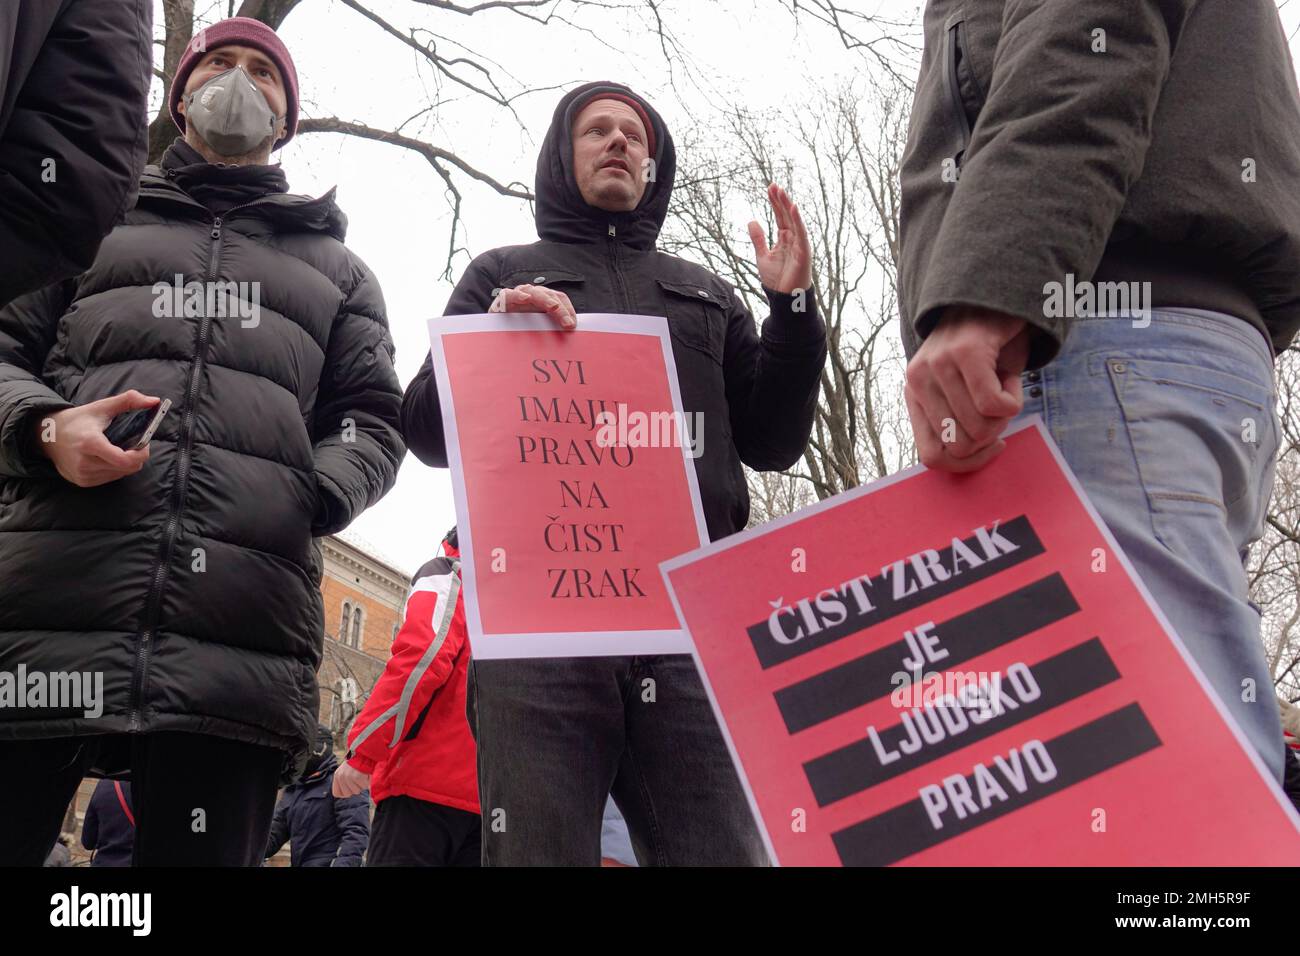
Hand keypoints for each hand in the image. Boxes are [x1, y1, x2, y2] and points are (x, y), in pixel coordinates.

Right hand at [35, 389, 158, 487]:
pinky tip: (108, 458)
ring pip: (121, 474)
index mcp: (90, 443)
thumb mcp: (102, 406)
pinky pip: (110, 479)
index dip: (141, 454)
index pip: (125, 460)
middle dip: (137, 456)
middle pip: (127, 468)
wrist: (48, 435)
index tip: (144, 443)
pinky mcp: (82, 482)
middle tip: (135, 444)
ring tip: (119, 449)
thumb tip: (155, 401)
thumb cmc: (79, 420)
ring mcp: (82, 475)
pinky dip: (115, 469)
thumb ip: (129, 400)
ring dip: (126, 464)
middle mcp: (84, 462)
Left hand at [332, 760, 369, 797]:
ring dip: (361, 785)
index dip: (344, 793)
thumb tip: (349, 793)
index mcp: (337, 775)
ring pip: (356, 791)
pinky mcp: (357, 777)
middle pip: (347, 794)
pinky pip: (363, 786)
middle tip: (358, 780)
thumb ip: (344, 782)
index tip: (350, 788)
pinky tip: (366, 775)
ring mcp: (348, 777)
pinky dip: (367, 782)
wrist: (365, 752)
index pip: (336, 793)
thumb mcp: (346, 771)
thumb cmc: (357, 763)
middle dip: (354, 789)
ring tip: (362, 775)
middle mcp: (340, 777)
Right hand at [489, 284, 576, 329]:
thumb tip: (569, 333)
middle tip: (568, 324)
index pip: (560, 298)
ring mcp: (519, 294)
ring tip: (554, 307)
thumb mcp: (539, 327)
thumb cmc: (520, 326)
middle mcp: (533, 293)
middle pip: (551, 296)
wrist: (495, 326)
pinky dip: (518, 296)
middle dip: (561, 310)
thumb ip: (552, 327)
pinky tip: (526, 299)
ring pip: (534, 293)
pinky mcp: (504, 298)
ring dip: (545, 300)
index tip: (573, 325)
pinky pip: (511, 294)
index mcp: (544, 297)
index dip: (568, 310)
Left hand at [748, 183, 812, 294]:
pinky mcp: (804, 252)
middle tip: (774, 185)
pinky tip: (792, 208)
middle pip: (787, 215)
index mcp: (784, 239)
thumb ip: (758, 239)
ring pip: (794, 221)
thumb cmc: (777, 280)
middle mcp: (793, 239)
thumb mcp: (762, 256)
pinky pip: (801, 233)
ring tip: (781, 192)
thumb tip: (752, 221)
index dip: (775, 202)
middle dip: (780, 200)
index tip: (770, 188)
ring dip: (788, 206)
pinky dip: (797, 221)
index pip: (780, 216)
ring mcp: (799, 244)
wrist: (784, 298)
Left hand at [904, 307, 1030, 472]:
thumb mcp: (967, 390)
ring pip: (979, 427)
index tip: (992, 447)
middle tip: (1001, 409)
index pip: (931, 455)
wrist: (996, 297)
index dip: (966, 463)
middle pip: (960, 446)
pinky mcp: (964, 353)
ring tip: (1005, 386)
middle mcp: (919, 381)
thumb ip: (961, 421)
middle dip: (991, 437)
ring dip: (1005, 416)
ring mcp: (938, 365)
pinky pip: (994, 406)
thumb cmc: (988, 349)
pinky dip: (1013, 402)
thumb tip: (971, 456)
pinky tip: (1011, 380)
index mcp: (915, 394)